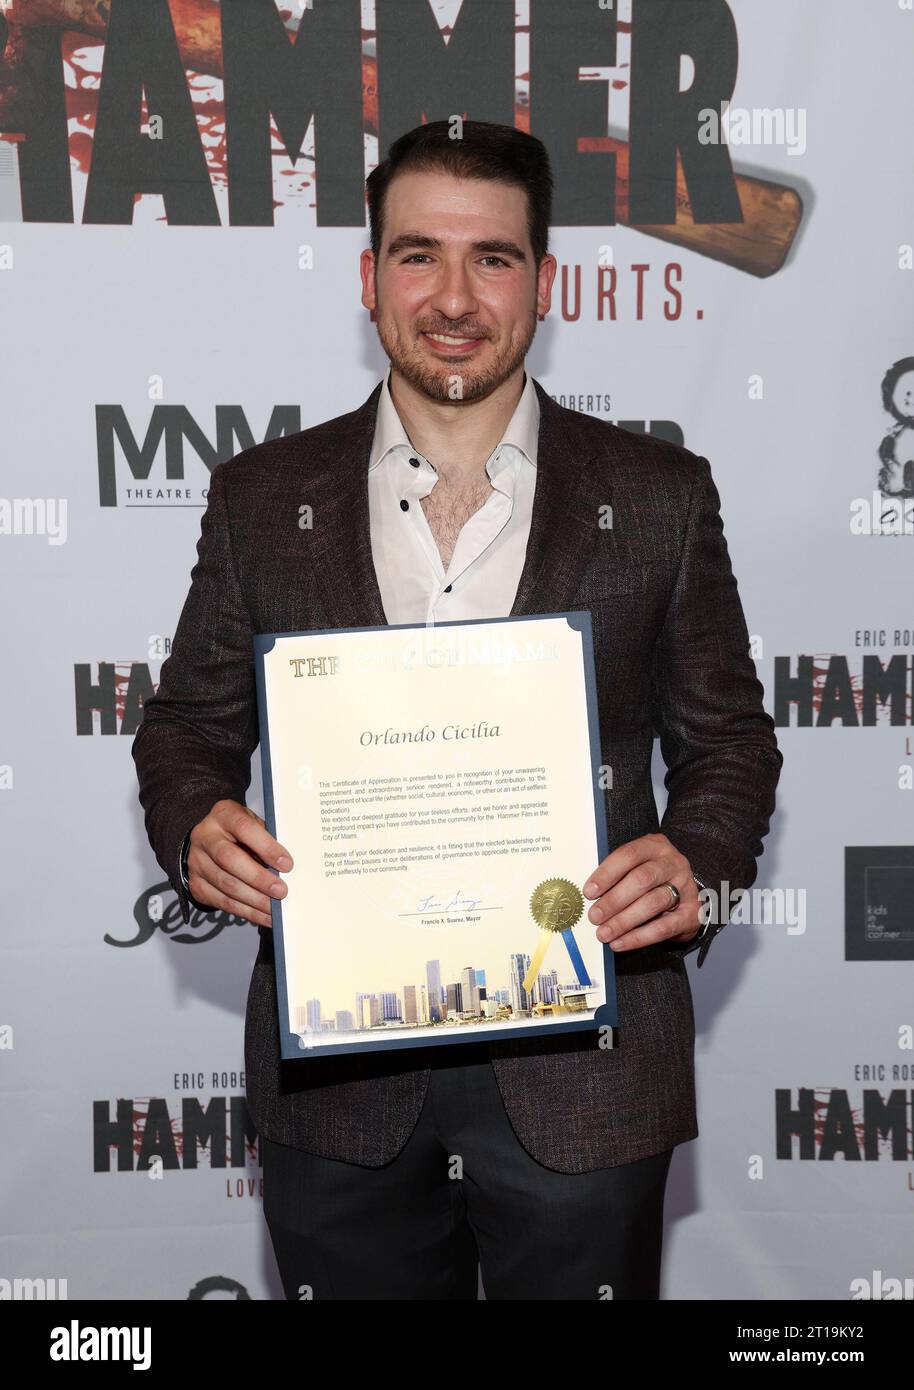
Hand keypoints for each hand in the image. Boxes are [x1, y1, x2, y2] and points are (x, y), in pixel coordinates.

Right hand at [186, 799, 292, 928]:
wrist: (208, 841)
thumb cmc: (240, 832)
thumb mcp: (253, 824)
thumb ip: (267, 839)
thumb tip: (286, 867)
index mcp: (224, 815)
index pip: (244, 828)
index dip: (266, 847)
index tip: (287, 864)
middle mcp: (205, 837)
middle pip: (230, 860)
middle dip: (258, 878)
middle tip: (281, 891)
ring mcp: (197, 862)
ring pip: (226, 885)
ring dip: (254, 900)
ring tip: (275, 908)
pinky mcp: (196, 884)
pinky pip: (222, 902)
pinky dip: (246, 912)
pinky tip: (264, 915)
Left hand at [582, 832, 702, 951]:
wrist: (686, 896)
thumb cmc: (651, 880)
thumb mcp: (635, 868)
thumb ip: (616, 876)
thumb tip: (590, 896)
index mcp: (655, 846)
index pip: (629, 855)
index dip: (607, 873)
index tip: (589, 892)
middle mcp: (673, 863)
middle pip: (642, 879)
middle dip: (614, 900)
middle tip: (594, 916)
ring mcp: (686, 887)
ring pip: (653, 903)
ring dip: (624, 921)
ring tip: (604, 933)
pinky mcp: (692, 913)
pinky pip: (664, 927)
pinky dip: (639, 938)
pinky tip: (620, 943)